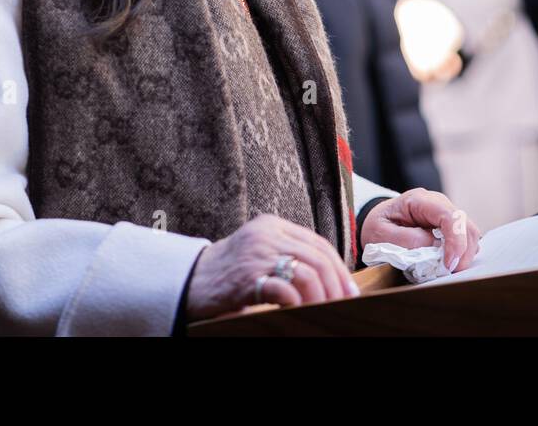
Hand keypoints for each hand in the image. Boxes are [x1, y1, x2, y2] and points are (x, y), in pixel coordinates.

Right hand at [184, 213, 359, 320]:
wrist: (188, 281)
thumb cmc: (228, 272)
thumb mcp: (259, 251)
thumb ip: (286, 254)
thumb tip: (328, 278)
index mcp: (272, 225)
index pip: (318, 243)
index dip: (338, 268)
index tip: (349, 291)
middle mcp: (266, 235)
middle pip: (317, 258)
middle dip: (335, 285)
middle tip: (342, 305)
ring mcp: (256, 254)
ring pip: (306, 273)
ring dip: (321, 297)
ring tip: (324, 312)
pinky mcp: (247, 277)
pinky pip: (284, 289)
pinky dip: (298, 303)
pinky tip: (298, 312)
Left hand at [360, 189, 481, 273]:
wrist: (378, 222)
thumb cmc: (378, 226)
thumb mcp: (381, 234)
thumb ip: (407, 239)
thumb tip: (434, 246)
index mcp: (420, 200)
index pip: (449, 216)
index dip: (455, 241)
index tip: (449, 264)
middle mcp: (438, 203)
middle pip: (465, 225)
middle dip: (463, 252)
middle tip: (449, 271)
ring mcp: (446, 214)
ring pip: (470, 233)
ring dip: (464, 254)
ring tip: (446, 269)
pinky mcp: (450, 227)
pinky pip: (465, 240)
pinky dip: (461, 254)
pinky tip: (447, 263)